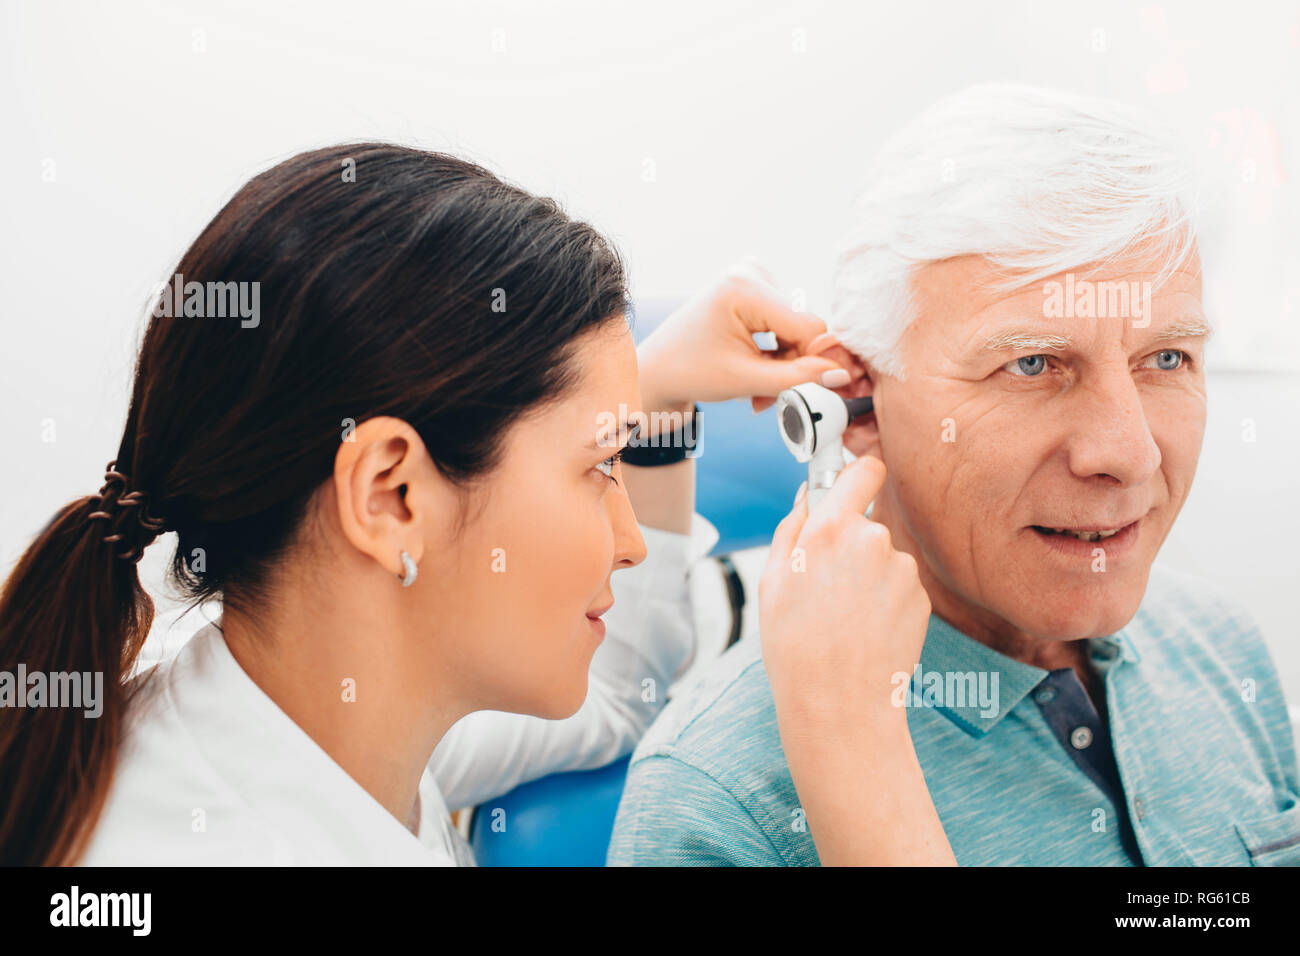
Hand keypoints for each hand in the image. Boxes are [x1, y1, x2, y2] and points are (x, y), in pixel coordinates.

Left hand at [636, 259, 853, 416]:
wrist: (657, 369)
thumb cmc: (689, 372)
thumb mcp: (746, 380)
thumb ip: (797, 377)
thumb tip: (842, 373)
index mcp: (745, 288)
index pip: (809, 326)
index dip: (818, 361)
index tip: (821, 388)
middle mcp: (750, 272)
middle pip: (803, 327)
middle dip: (792, 366)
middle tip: (769, 397)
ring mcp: (751, 276)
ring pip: (796, 328)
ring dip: (783, 364)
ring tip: (757, 390)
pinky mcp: (753, 287)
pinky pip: (784, 322)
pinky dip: (775, 352)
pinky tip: (756, 370)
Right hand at [758, 454, 931, 731]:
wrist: (838, 703)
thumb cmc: (795, 645)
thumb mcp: (773, 580)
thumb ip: (792, 527)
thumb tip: (807, 496)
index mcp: (831, 528)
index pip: (863, 469)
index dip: (858, 475)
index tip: (851, 482)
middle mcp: (873, 540)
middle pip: (866, 524)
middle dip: (850, 545)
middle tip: (825, 586)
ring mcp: (902, 569)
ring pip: (882, 559)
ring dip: (868, 578)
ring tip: (843, 618)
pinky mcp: (921, 597)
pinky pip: (899, 587)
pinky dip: (885, 602)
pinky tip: (865, 631)